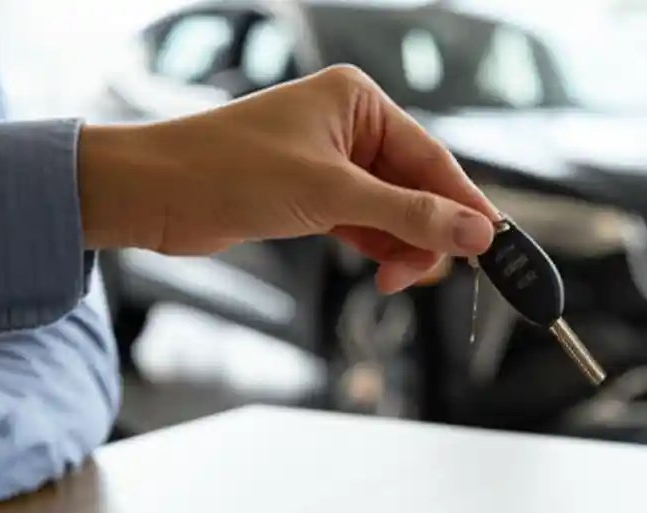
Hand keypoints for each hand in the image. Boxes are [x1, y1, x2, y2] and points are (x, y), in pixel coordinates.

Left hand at [79, 65, 497, 293]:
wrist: (152, 195)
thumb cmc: (225, 170)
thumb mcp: (330, 195)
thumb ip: (408, 214)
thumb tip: (474, 232)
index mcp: (358, 102)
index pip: (432, 157)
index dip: (465, 205)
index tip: (494, 245)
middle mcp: (350, 127)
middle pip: (419, 188)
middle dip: (427, 234)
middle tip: (426, 272)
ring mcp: (333, 163)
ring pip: (396, 212)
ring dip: (402, 248)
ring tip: (390, 277)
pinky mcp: (315, 196)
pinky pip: (369, 225)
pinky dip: (379, 249)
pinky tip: (379, 270)